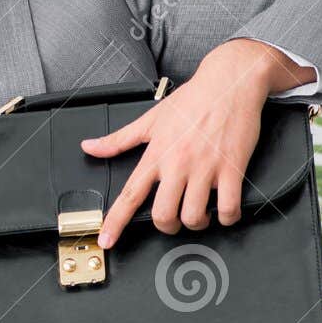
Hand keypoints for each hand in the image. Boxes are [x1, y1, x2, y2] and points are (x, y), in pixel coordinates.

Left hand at [79, 40, 306, 248]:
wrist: (229, 82)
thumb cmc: (191, 100)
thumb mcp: (149, 120)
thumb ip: (118, 140)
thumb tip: (89, 147)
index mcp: (156, 154)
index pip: (129, 194)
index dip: (115, 221)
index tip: (106, 240)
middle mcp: (178, 164)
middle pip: (163, 214)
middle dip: (166, 226)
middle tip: (172, 220)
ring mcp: (206, 168)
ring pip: (193, 216)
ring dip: (196, 223)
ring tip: (198, 214)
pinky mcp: (232, 168)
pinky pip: (228, 208)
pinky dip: (226, 218)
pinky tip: (224, 210)